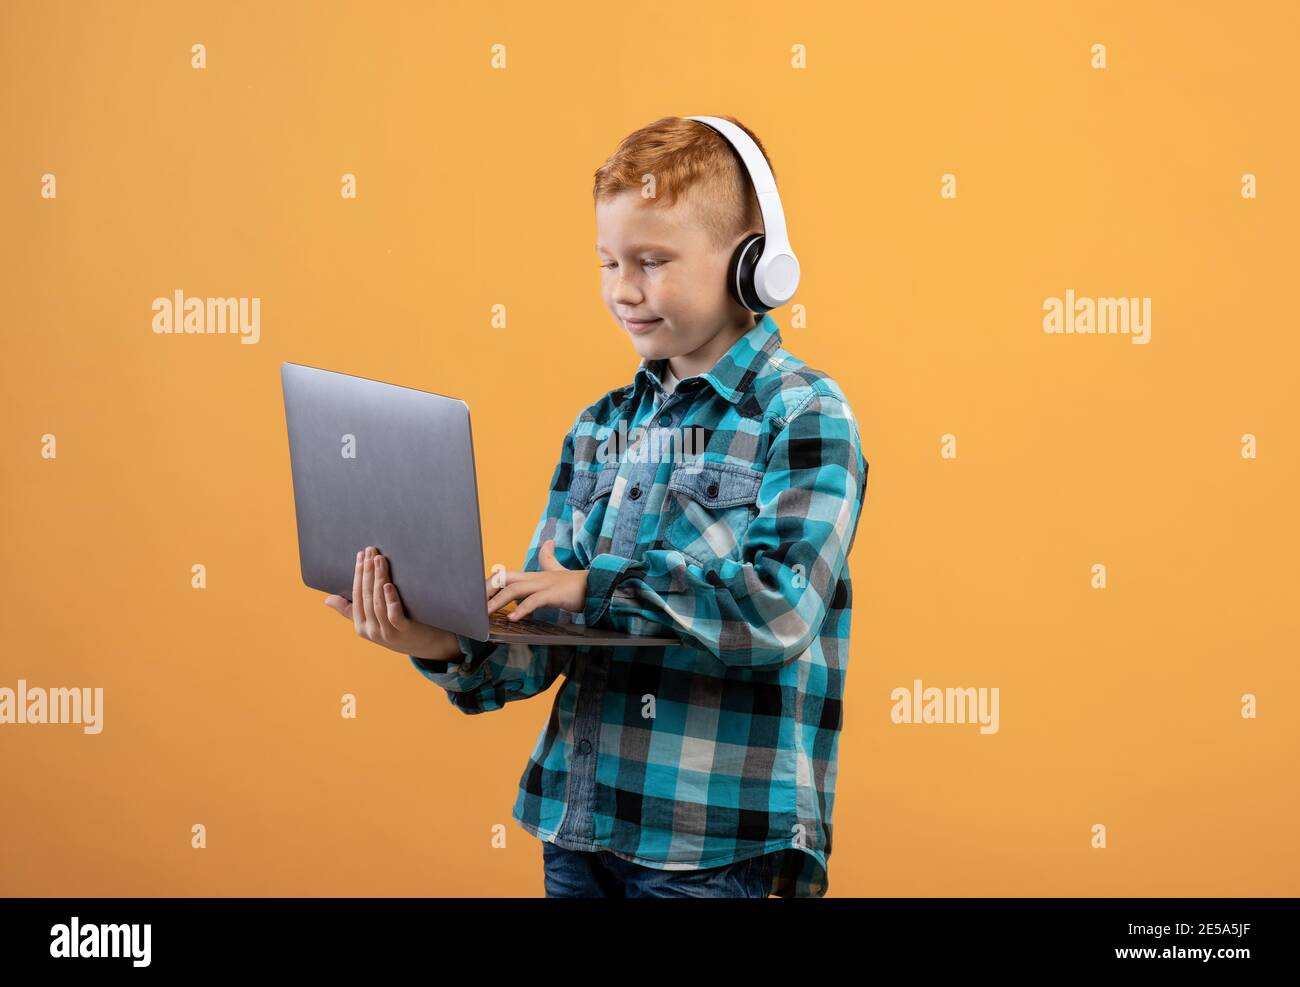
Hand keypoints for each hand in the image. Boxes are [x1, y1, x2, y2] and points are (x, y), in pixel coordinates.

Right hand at [324, 546, 459, 661]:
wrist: (428, 646)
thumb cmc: (400, 629)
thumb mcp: (375, 621)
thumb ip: (352, 610)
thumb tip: (327, 600)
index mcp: (361, 626)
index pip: (356, 595)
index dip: (358, 574)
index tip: (360, 554)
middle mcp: (372, 630)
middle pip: (366, 596)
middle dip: (367, 571)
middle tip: (371, 550)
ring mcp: (387, 633)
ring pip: (378, 602)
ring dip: (378, 578)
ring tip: (379, 559)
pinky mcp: (404, 632)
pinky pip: (394, 614)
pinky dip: (390, 599)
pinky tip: (389, 584)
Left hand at [486, 539, 588, 620]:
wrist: (598, 585)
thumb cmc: (577, 583)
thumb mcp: (558, 570)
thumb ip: (549, 558)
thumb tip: (547, 542)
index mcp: (534, 575)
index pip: (506, 575)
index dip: (490, 583)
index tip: (476, 596)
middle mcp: (535, 577)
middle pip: (504, 578)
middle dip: (487, 590)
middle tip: (473, 604)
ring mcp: (544, 584)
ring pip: (515, 589)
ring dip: (498, 601)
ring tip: (486, 613)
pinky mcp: (553, 594)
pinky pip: (534, 601)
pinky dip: (522, 609)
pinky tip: (513, 618)